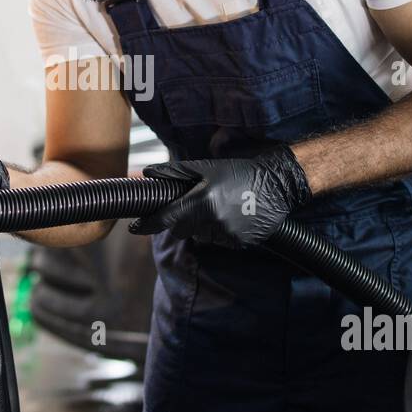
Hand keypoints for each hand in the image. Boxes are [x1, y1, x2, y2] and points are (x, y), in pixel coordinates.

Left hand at [129, 148, 311, 247]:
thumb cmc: (240, 172)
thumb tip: (149, 173)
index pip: (166, 219)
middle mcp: (213, 222)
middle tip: (195, 204)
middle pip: (183, 230)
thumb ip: (175, 172)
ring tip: (220, 206)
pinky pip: (221, 241)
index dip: (148, 224)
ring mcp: (228, 235)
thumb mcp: (207, 167)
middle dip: (182, 220)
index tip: (134, 227)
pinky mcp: (241, 243)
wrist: (276, 184)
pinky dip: (221, 231)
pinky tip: (232, 215)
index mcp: (202, 202)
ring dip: (203, 226)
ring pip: (202, 237)